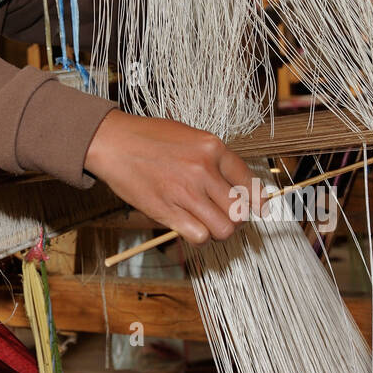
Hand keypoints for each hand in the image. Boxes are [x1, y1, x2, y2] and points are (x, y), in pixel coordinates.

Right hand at [83, 109, 252, 245]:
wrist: (113, 142)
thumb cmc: (148, 137)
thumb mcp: (189, 136)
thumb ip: (213, 158)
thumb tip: (235, 184)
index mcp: (212, 147)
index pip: (249, 182)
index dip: (257, 200)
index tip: (259, 209)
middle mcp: (204, 170)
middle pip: (239, 211)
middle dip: (236, 218)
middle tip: (225, 216)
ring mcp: (186, 192)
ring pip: (224, 229)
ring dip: (218, 230)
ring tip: (207, 223)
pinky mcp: (168, 211)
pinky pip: (199, 236)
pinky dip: (199, 237)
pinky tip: (190, 227)